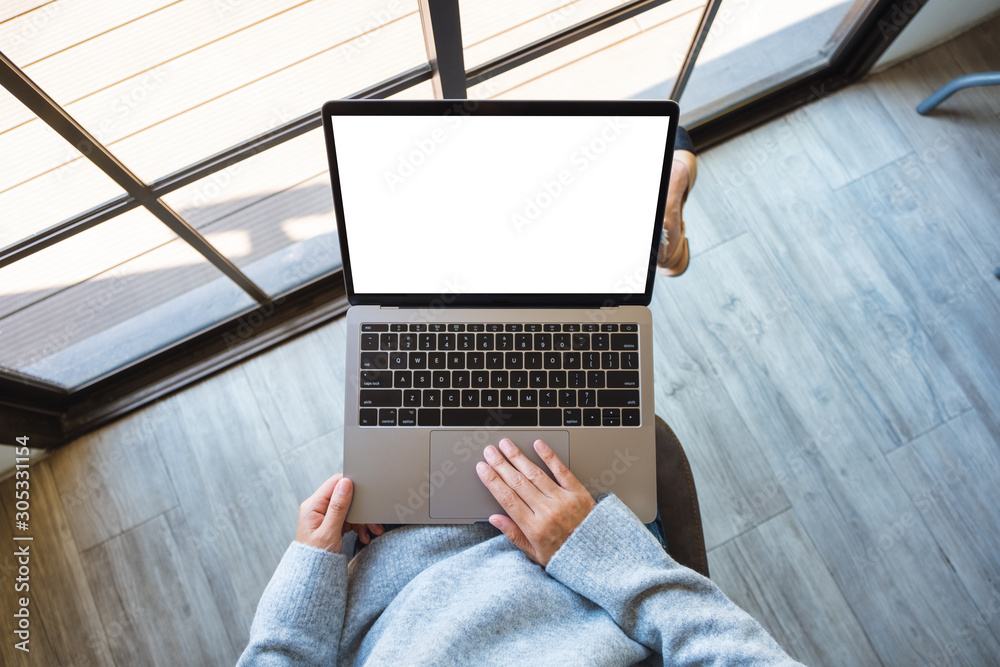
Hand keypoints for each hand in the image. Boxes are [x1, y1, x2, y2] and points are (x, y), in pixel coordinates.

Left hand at [295, 474, 383, 552]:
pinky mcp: (331, 523)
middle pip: (345, 497)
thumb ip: (338, 507)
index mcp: (313, 506)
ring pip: (349, 509)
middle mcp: (317, 508)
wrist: (312, 576)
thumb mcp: (329, 532)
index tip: (366, 494)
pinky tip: (364, 536)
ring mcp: (324, 516)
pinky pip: (348, 519)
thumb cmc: (315, 558)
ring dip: (362, 519)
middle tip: (373, 519)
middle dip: (361, 508)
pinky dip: (358, 526)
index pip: (334, 483)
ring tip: (372, 531)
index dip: (351, 486)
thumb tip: (345, 483)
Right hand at [476, 438, 595, 566]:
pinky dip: (549, 456)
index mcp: (534, 528)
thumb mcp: (536, 555)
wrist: (600, 558)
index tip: (482, 469)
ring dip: (518, 457)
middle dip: (500, 465)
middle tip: (489, 452)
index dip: (492, 481)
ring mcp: (563, 500)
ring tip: (506, 445)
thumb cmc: (567, 557)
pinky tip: (538, 445)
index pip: (507, 499)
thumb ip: (514, 535)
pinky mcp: (578, 492)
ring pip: (535, 474)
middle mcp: (547, 512)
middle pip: (517, 483)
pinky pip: (561, 471)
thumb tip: (494, 519)